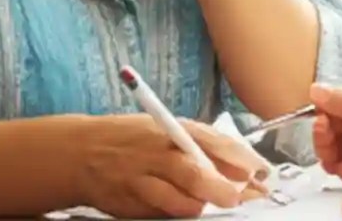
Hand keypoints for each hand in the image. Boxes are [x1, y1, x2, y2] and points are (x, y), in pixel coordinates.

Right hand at [72, 114, 270, 218]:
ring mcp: (140, 182)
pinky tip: (176, 205)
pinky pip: (160, 216)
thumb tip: (245, 171)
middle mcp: (156, 154)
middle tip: (236, 198)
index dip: (241, 159)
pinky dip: (174, 214)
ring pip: (179, 203)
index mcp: (172, 130)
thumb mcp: (170, 130)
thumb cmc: (135, 139)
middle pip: (194, 175)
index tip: (260, 172)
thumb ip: (206, 147)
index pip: (213, 142)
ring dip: (198, 206)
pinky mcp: (128, 206)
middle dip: (221, 189)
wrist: (81, 153)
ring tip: (203, 202)